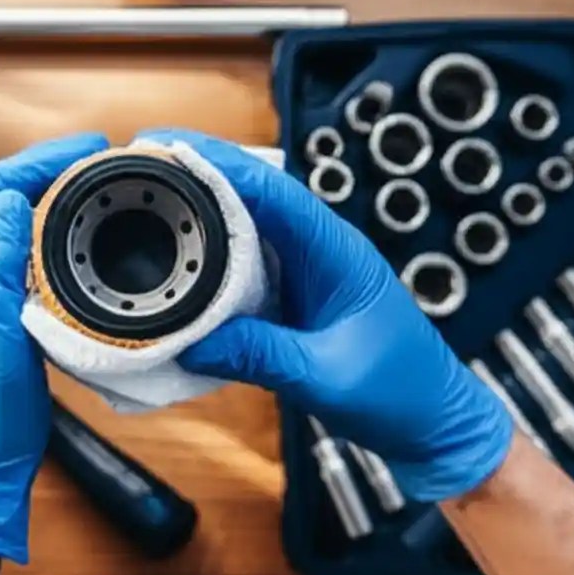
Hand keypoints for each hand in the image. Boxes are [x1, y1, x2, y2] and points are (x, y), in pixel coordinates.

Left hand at [0, 133, 109, 562]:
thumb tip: (13, 199)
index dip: (39, 160)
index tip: (86, 151)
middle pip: (9, 202)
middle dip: (53, 173)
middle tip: (101, 166)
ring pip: (24, 233)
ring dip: (60, 207)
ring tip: (101, 197)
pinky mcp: (13, 324)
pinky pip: (38, 268)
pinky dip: (65, 248)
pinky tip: (90, 257)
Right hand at [139, 129, 512, 500]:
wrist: (435, 425)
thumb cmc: (401, 395)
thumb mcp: (325, 378)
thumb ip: (260, 355)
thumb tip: (190, 342)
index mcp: (339, 252)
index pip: (274, 188)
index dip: (218, 162)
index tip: (166, 149)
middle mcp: (322, 250)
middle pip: (253, 192)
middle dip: (198, 173)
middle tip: (138, 167)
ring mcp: (308, 270)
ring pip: (246, 224)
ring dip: (200, 210)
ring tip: (145, 201)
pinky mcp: (296, 295)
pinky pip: (246, 262)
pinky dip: (211, 253)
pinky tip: (177, 257)